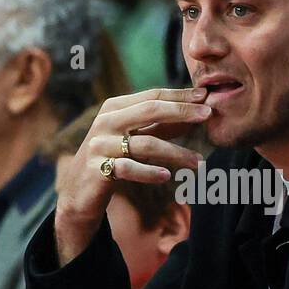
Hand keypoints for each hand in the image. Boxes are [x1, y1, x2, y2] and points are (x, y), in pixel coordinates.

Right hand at [54, 87, 210, 263]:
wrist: (79, 193)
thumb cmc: (112, 161)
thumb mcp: (135, 139)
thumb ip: (161, 127)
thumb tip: (195, 114)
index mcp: (114, 108)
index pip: (152, 96)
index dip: (180, 95)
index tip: (205, 96)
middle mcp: (106, 121)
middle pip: (150, 110)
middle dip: (182, 111)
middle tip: (209, 115)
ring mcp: (100, 145)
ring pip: (145, 144)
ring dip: (176, 153)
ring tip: (199, 163)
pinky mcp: (98, 169)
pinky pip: (129, 169)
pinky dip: (149, 173)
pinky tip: (167, 177)